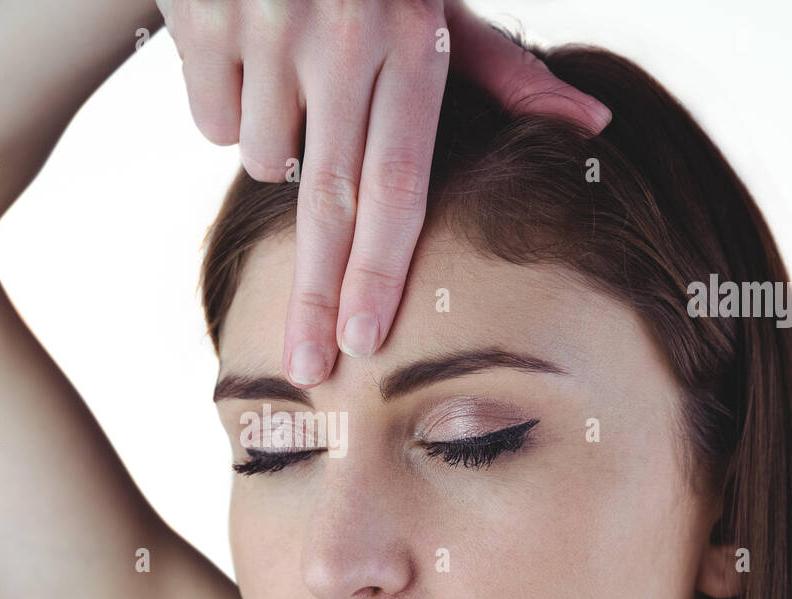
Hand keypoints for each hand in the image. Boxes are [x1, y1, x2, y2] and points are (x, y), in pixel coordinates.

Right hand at [159, 0, 610, 385]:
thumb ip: (501, 70)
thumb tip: (589, 129)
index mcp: (407, 38)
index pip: (397, 181)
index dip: (381, 270)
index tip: (366, 343)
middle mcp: (339, 36)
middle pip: (327, 200)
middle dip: (315, 297)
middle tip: (307, 369)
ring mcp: (266, 26)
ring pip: (258, 156)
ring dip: (271, 148)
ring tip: (290, 86)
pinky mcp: (202, 19)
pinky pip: (209, 118)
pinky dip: (225, 107)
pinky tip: (245, 55)